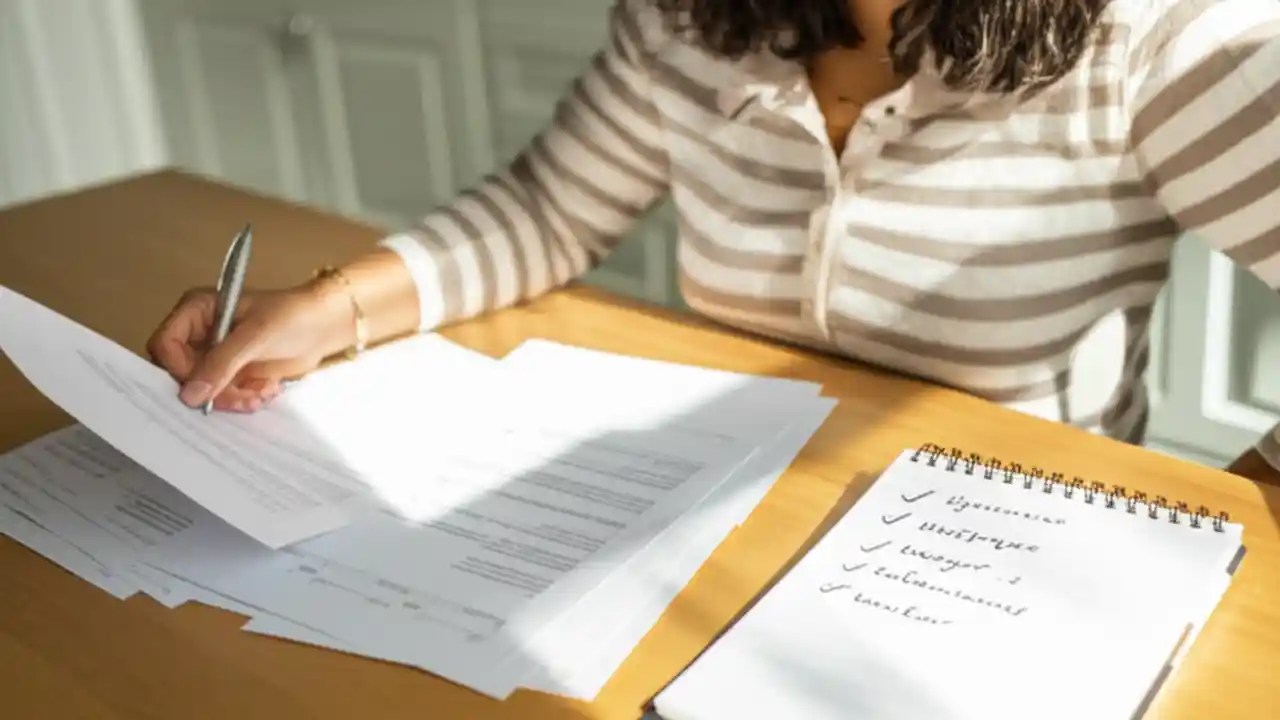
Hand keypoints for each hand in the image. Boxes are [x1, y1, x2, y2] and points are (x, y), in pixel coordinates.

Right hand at [147, 282, 352, 411]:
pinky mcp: (233, 373)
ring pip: (204, 390)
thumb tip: (189, 395)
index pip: (165, 344)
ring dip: (231, 398)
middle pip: (182, 372)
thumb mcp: (255, 337)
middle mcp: (201, 333)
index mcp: (197, 311)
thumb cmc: (291, 318)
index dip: (179, 368)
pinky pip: (224, 396)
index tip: (203, 386)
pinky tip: (266, 391)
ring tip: (258, 395)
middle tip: (238, 398)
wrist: (325, 327)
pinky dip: (243, 399)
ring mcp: (217, 355)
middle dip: (210, 390)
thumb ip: (221, 364)